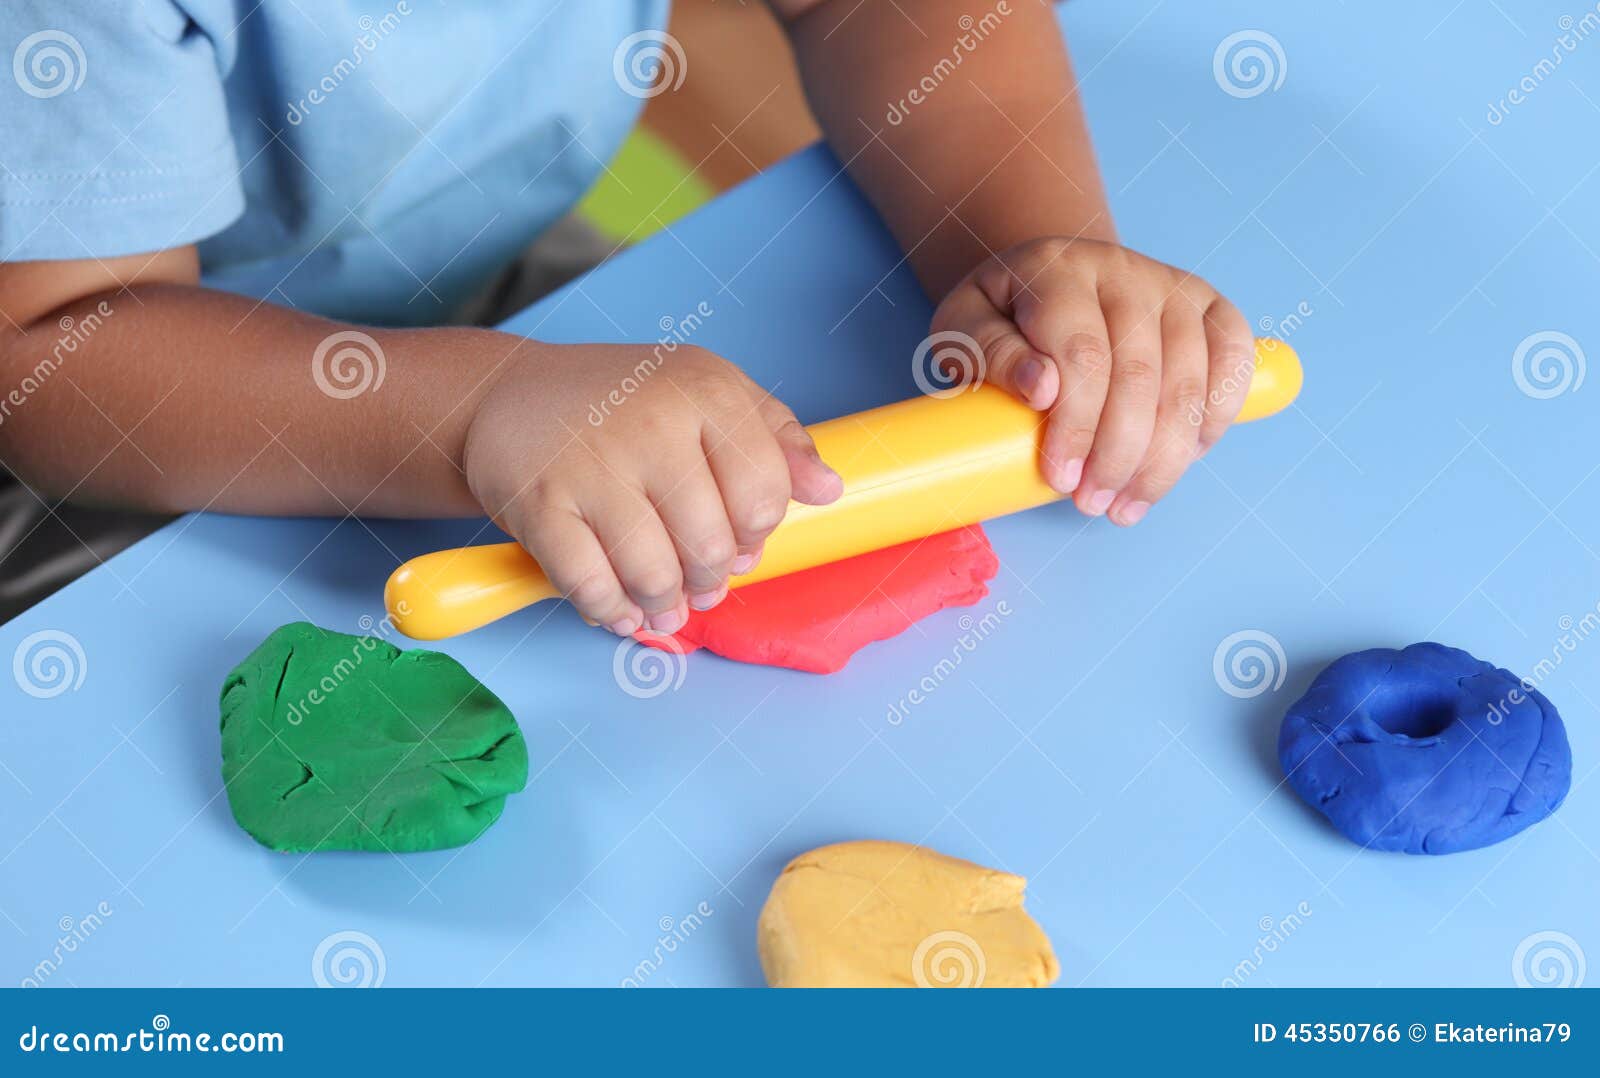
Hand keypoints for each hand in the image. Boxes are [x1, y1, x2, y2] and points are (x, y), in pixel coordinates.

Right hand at [464, 342, 841, 634]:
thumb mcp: (710, 393)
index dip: (757, 534)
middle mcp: (652, 422)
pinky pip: (592, 586)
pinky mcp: (540, 504)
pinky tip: (619, 608)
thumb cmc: (625, 401)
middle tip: (699, 581)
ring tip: (663, 603)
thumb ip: (776, 439)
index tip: (740, 542)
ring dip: (664, 605)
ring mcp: (592, 464)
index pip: (764, 492)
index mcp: (705, 391)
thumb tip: (828, 490)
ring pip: (655, 574)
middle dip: (710, 579)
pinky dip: (611, 611)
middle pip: (712, 545)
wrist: (510, 394)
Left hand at [931, 237, 1254, 524]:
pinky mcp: (1209, 305)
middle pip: (1139, 375)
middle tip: (1093, 505)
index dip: (1076, 426)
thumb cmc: (1001, 317)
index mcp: (1056, 270)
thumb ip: (989, 354)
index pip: (1081, 354)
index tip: (1059, 479)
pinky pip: (1233, 361)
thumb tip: (1041, 388)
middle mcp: (1122, 269)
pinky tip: (1187, 457)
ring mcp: (1171, 285)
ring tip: (1130, 504)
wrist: (1048, 280)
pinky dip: (1216, 417)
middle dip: (1119, 455)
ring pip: (1188, 380)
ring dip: (1165, 457)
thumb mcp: (963, 330)